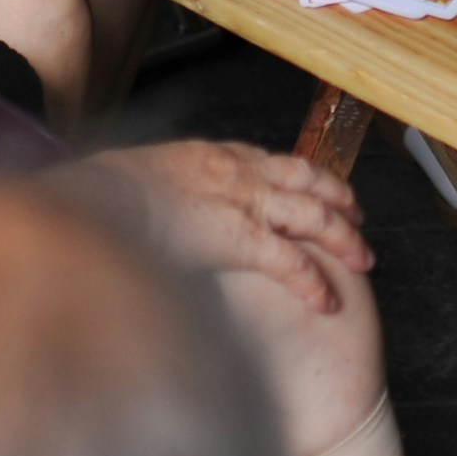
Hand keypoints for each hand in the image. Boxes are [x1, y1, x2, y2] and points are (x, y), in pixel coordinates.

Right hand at [88, 140, 372, 314]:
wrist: (94, 200)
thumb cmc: (100, 196)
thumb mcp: (133, 185)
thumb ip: (157, 196)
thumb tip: (155, 211)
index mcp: (210, 156)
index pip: (268, 160)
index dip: (298, 175)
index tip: (313, 185)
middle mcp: (237, 170)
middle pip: (305, 178)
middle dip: (337, 197)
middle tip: (357, 216)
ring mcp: (244, 200)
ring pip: (314, 214)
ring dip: (342, 237)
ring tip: (362, 259)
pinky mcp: (242, 235)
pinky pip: (292, 260)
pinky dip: (313, 280)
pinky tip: (325, 299)